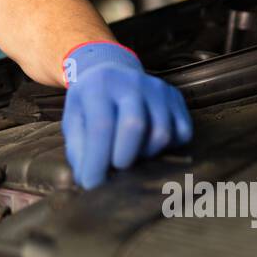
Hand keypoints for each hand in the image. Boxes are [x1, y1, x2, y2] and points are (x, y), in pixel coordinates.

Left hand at [61, 40, 192, 188]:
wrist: (112, 71)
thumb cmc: (89, 104)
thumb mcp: (73, 120)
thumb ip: (78, 150)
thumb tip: (87, 182)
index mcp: (99, 87)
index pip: (101, 126)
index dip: (97, 160)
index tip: (91, 184)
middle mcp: (131, 83)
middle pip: (135, 125)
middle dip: (123, 157)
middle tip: (114, 168)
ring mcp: (157, 89)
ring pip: (162, 133)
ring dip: (145, 155)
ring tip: (130, 154)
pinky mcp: (176, 97)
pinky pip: (182, 132)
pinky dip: (167, 148)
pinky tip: (148, 145)